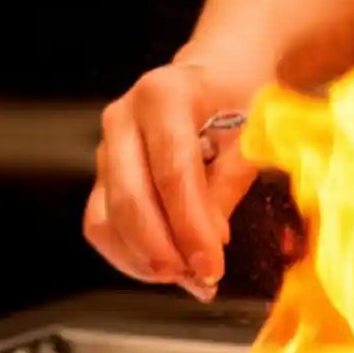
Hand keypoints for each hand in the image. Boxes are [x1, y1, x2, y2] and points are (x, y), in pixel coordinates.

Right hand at [83, 60, 261, 300]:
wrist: (219, 73)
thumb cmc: (239, 98)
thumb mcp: (252, 133)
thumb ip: (229, 185)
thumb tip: (210, 241)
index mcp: (163, 97)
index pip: (173, 174)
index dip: (191, 227)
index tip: (212, 266)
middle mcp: (123, 119)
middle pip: (130, 200)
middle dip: (165, 250)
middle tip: (201, 279)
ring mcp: (107, 147)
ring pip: (106, 218)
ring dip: (144, 259)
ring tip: (188, 276)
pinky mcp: (103, 173)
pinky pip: (102, 223)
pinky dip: (130, 254)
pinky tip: (167, 266)